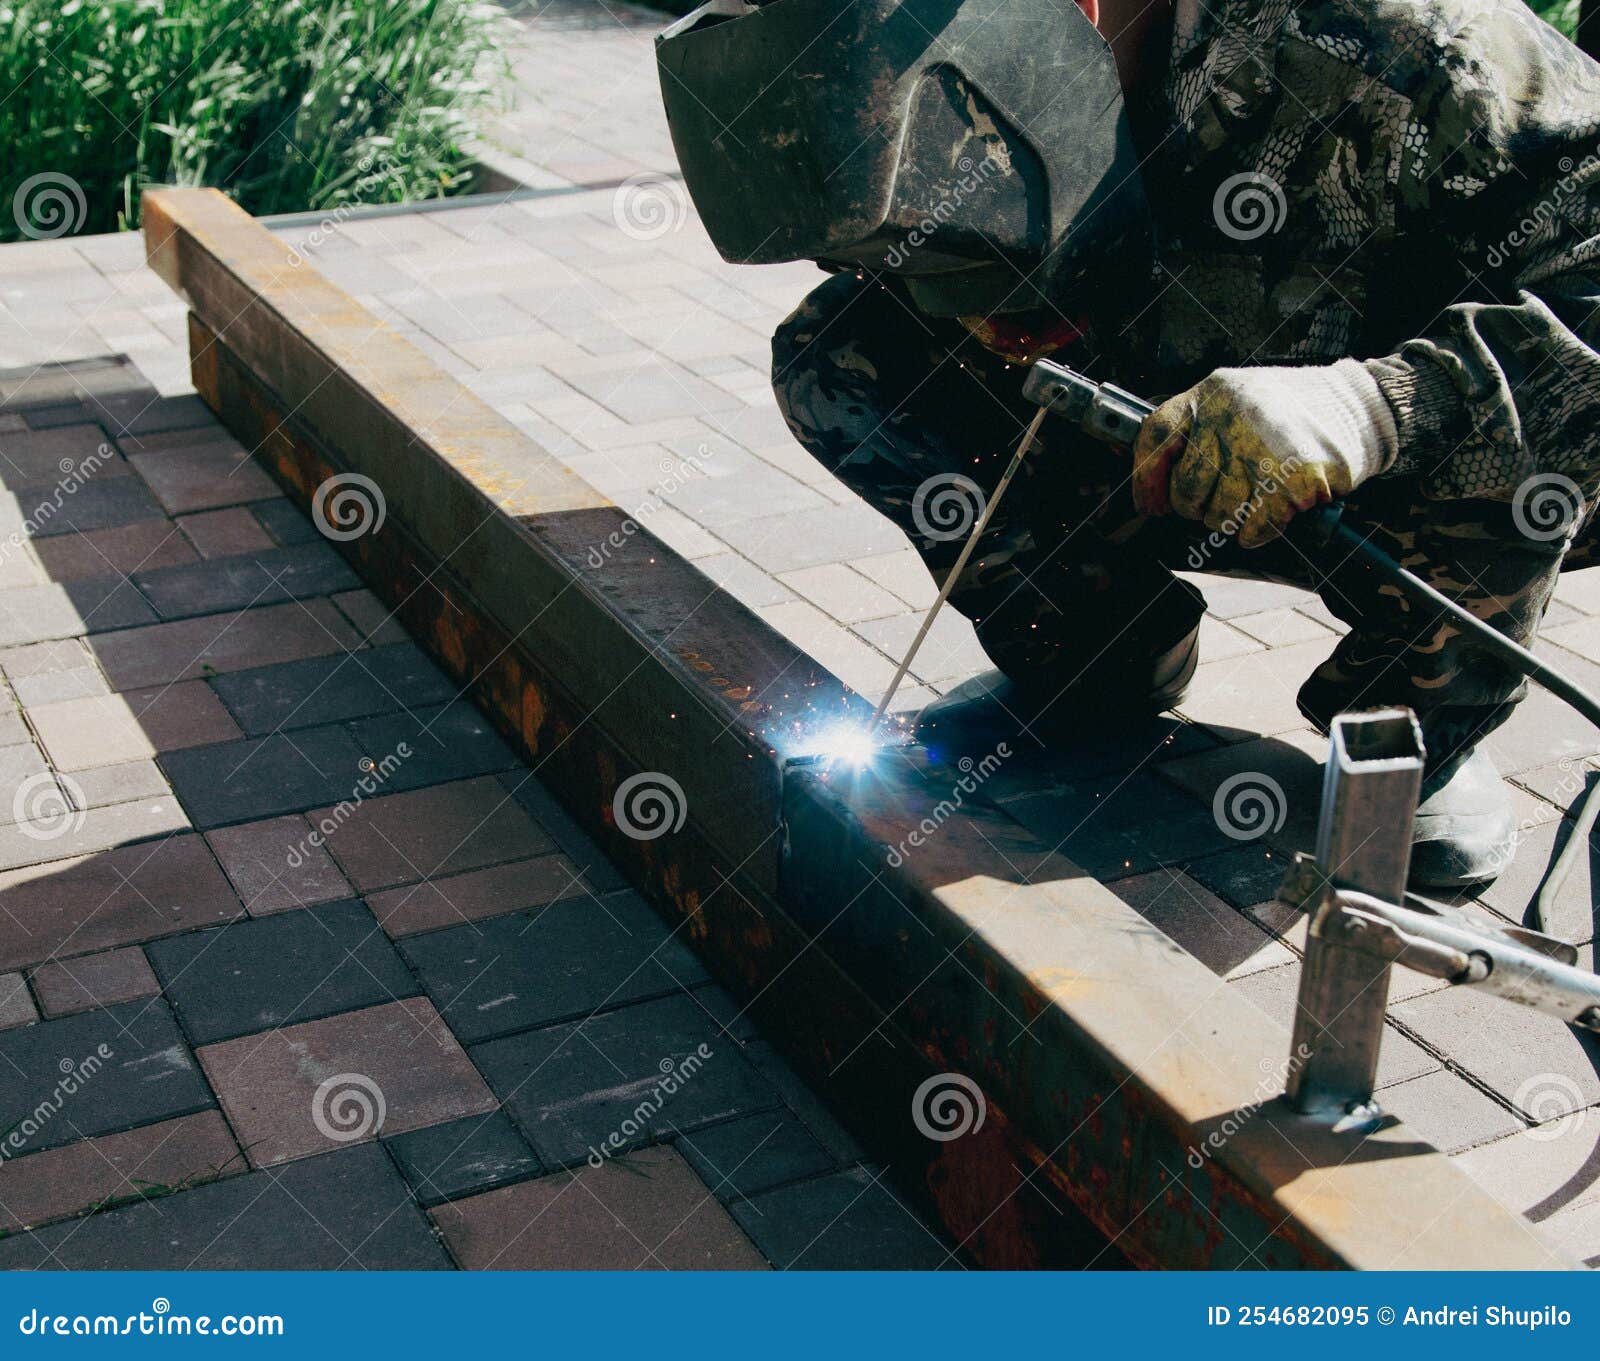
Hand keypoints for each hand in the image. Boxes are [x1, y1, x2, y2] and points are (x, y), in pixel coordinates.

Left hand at [1132, 360, 1397, 546]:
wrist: (1361, 405)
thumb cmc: (1288, 413)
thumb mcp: (1233, 401)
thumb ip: (1193, 431)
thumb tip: (1149, 494)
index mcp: (1213, 391)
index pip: (1155, 438)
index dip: (1146, 481)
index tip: (1152, 505)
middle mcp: (1233, 415)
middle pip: (1185, 491)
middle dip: (1198, 506)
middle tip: (1224, 495)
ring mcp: (1265, 447)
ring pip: (1218, 517)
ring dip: (1234, 519)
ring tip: (1258, 494)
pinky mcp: (1296, 479)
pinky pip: (1255, 530)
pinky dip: (1260, 531)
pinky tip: (1275, 508)